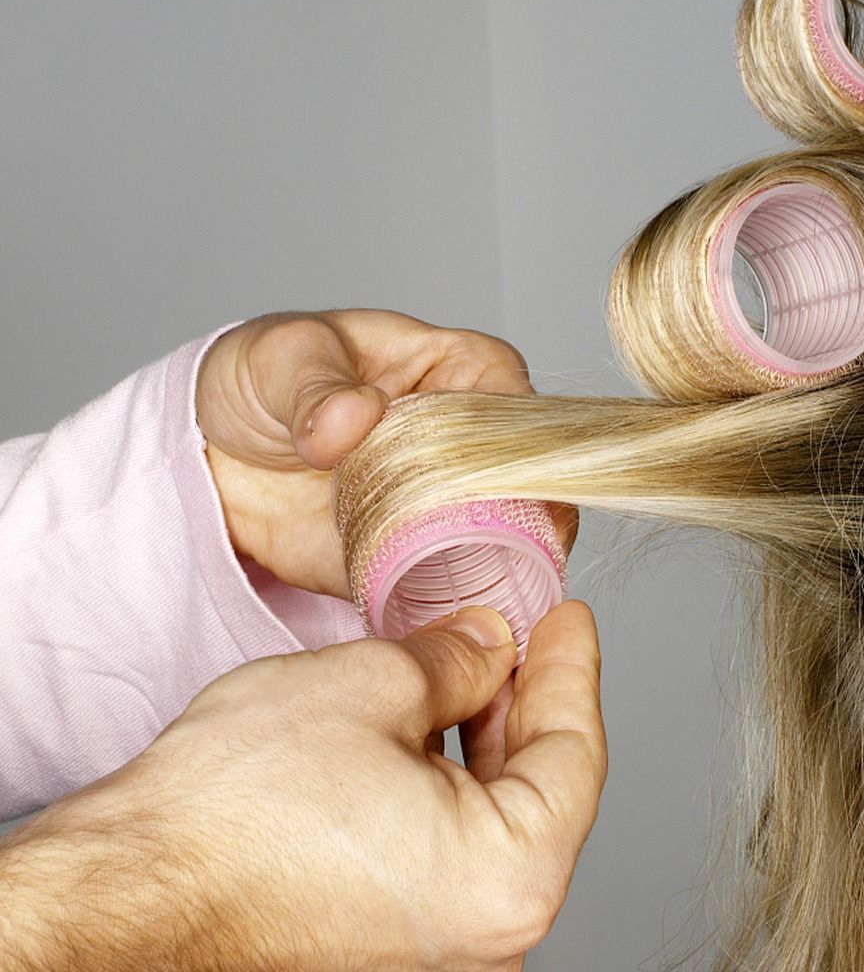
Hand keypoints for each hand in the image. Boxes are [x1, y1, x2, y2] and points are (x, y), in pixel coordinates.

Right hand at [0, 602, 605, 971]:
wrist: (124, 893)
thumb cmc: (232, 811)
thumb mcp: (371, 686)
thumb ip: (457, 659)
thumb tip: (489, 643)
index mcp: (506, 881)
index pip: (575, 753)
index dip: (572, 669)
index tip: (568, 619)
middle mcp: (484, 939)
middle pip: (537, 788)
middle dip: (523, 696)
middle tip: (516, 626)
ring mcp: (435, 949)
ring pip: (490, 817)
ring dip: (480, 735)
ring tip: (466, 664)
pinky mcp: (387, 941)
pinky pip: (445, 847)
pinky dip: (444, 781)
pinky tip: (422, 727)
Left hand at [195, 309, 578, 598]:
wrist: (212, 452)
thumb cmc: (262, 378)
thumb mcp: (280, 359)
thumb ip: (316, 388)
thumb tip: (353, 418)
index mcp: (465, 372)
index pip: (523, 416)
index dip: (522, 459)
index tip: (501, 498)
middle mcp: (473, 444)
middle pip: (528, 492)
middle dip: (517, 533)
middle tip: (475, 560)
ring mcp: (448, 507)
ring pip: (504, 551)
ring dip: (491, 581)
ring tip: (462, 603)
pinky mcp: (415, 561)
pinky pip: (448, 591)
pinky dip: (447, 612)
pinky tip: (436, 627)